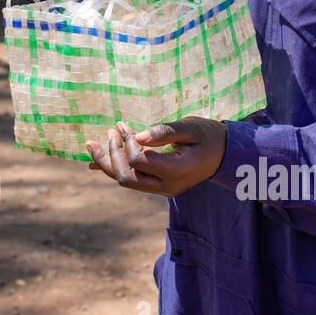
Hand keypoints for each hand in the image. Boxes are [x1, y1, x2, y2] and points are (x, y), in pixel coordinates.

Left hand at [84, 117, 228, 197]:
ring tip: (91, 144)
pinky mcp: (158, 186)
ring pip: (126, 181)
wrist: (224, 155)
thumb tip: (137, 137)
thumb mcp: (190, 127)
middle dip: (111, 155)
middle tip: (108, 132)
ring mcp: (162, 188)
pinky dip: (113, 169)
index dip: (128, 143)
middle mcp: (167, 185)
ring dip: (107, 163)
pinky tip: (95, 162)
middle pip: (127, 178)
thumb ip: (165, 132)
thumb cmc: (208, 135)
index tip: (124, 125)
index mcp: (177, 170)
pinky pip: (132, 180)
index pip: (140, 161)